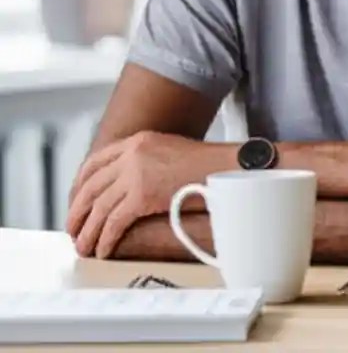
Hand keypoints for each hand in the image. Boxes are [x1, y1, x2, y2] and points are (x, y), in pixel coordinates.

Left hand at [66, 132, 231, 258]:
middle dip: (78, 211)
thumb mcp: (171, 151)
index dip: (79, 185)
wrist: (229, 167)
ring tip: (84, 247)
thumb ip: (147, 160)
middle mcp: (131, 154)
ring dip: (88, 231)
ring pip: (99, 207)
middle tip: (74, 229)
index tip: (75, 201)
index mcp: (137, 141)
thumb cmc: (210, 164)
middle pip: (90, 185)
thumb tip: (132, 184)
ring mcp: (135, 174)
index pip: (94, 162)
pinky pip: (114, 221)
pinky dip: (105, 238)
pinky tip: (103, 250)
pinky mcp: (143, 195)